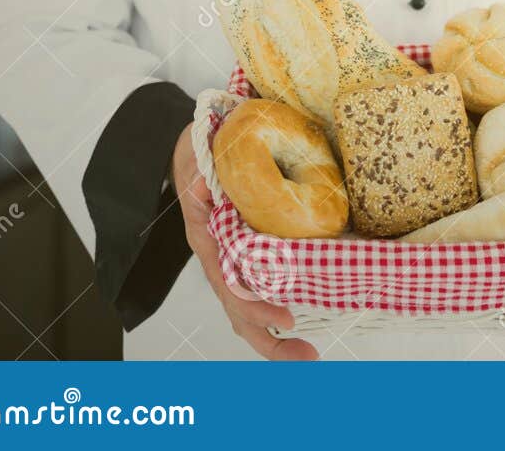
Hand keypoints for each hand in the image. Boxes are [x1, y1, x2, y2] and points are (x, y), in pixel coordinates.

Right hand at [171, 127, 317, 360]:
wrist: (197, 148)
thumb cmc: (200, 155)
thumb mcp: (197, 160)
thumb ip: (199, 176)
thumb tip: (205, 186)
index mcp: (208, 240)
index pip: (230, 285)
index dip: (255, 306)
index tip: (284, 319)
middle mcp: (220, 257)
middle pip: (240, 309)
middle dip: (270, 339)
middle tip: (306, 357)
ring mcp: (233, 259)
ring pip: (249, 306)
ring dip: (274, 334)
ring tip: (306, 355)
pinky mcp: (248, 253)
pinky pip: (261, 286)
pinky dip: (278, 304)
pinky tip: (302, 318)